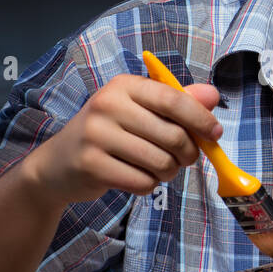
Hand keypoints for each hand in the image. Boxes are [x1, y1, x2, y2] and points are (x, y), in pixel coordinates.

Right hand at [21, 73, 223, 208]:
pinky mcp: (91, 165)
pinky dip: (149, 185)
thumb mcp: (139, 111)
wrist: (57, 165)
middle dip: (188, 154)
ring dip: (169, 172)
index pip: (173, 99)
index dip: (201, 119)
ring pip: (160, 162)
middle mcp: (108, 105)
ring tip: (160, 169)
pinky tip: (138, 178)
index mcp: (124, 86)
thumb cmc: (108, 134)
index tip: (215, 135)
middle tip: (183, 159)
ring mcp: (96, 135)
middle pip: (173, 135)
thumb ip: (176, 102)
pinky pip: (142, 182)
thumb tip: (212, 95)